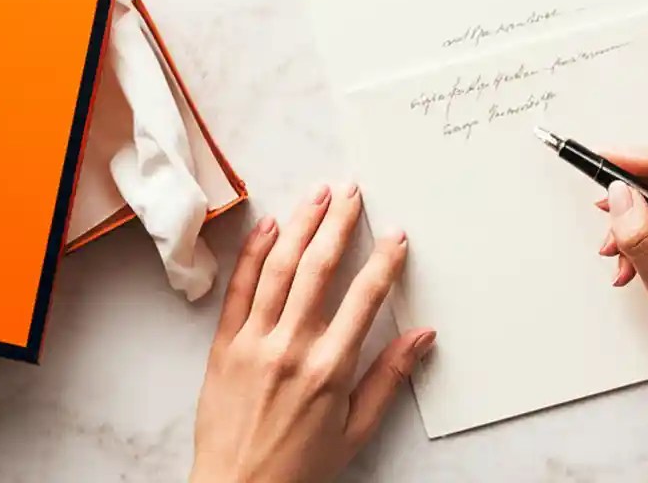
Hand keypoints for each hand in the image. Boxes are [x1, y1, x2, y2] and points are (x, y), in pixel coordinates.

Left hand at [190, 184, 434, 482]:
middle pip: (318, 269)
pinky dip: (253, 253)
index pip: (364, 299)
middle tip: (352, 191)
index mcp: (329, 369)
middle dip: (339, 224)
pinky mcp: (223, 345)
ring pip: (278, 269)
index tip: (395, 234)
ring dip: (300, 225)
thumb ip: (389, 378)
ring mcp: (253, 342)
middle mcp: (290, 347)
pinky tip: (269, 226)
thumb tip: (424, 337)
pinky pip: (238, 289)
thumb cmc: (299, 466)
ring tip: (317, 194)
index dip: (383, 261)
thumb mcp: (355, 430)